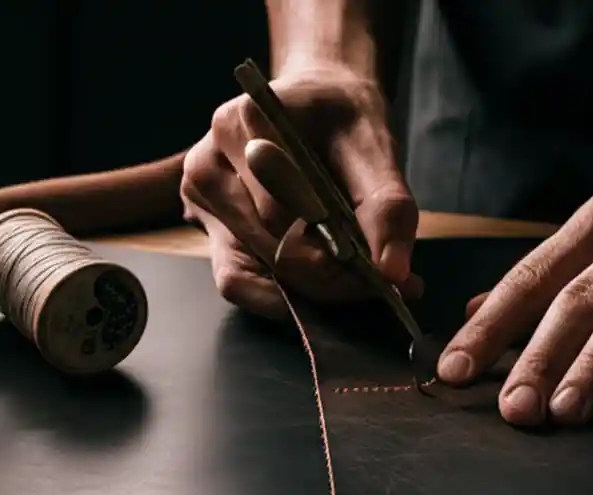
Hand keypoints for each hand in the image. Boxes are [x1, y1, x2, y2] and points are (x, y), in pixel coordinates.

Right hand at [180, 65, 419, 319]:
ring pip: (246, 274)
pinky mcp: (205, 224)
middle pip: (266, 247)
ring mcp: (200, 196)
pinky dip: (278, 294)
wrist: (317, 101)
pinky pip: (234, 280)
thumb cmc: (342, 117)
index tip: (380, 272)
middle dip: (325, 276)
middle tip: (375, 284)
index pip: (281, 213)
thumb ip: (388, 205)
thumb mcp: (376, 146)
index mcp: (242, 124)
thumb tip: (392, 273)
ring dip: (303, 287)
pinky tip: (316, 284)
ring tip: (350, 279)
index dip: (331, 251)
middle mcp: (207, 160)